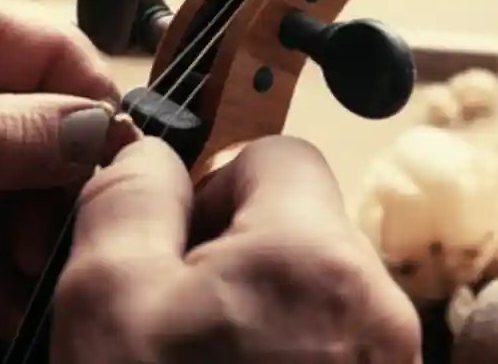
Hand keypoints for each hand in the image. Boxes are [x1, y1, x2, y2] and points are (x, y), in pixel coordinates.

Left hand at [0, 0, 136, 308]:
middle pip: (47, 135)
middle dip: (54, 195)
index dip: (95, 112)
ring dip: (22, 242)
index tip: (116, 173)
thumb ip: (4, 134)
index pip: (59, 58)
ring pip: (17, 191)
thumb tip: (102, 130)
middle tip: (45, 247)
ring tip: (11, 288)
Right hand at [50, 135, 420, 362]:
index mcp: (316, 256)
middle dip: (232, 257)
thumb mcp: (109, 302)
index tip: (172, 242)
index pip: (280, 154)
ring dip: (255, 315)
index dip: (211, 187)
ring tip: (197, 362)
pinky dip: (281, 356)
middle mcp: (377, 307)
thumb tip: (150, 154)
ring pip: (310, 296)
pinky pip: (328, 349)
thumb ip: (129, 199)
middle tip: (174, 321)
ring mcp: (388, 362)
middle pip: (297, 228)